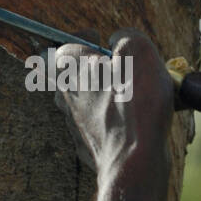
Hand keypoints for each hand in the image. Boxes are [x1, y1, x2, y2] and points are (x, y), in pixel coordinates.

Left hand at [53, 30, 172, 177]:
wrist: (133, 162)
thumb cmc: (134, 104)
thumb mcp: (138, 51)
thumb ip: (125, 37)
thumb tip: (119, 41)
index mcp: (70, 70)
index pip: (62, 45)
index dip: (82, 38)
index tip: (99, 38)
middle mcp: (65, 96)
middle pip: (72, 75)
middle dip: (94, 68)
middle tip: (119, 69)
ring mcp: (74, 124)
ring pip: (86, 101)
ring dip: (104, 95)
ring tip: (133, 96)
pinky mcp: (88, 146)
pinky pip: (98, 125)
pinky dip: (113, 120)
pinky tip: (133, 122)